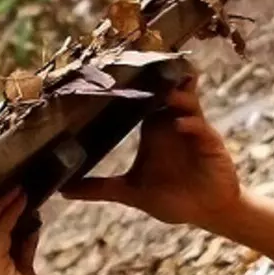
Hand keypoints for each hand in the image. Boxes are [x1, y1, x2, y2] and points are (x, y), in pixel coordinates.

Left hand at [61, 69, 241, 228]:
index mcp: (153, 128)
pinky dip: (191, 124)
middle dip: (156, 75)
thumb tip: (63, 190)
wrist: (208, 213)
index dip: (129, 81)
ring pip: (186, 101)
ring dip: (176, 94)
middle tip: (142, 60)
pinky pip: (201, 128)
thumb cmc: (174, 200)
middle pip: (165, 89)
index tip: (111, 66)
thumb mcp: (132, 193)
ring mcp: (193, 130)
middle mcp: (172, 122)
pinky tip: (179, 124)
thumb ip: (100, 188)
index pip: (141, 96)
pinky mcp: (210, 144)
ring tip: (164, 91)